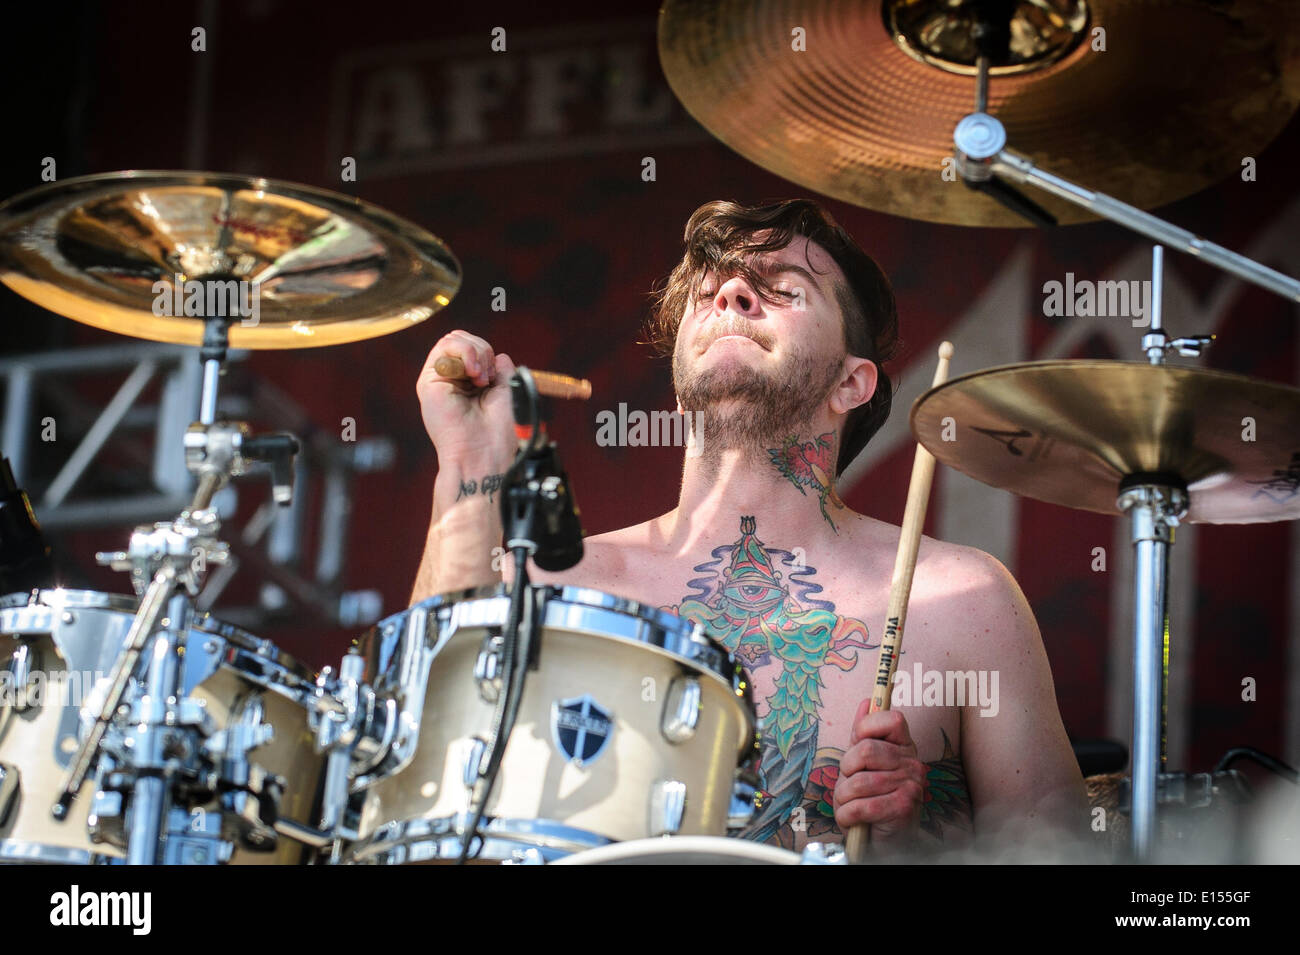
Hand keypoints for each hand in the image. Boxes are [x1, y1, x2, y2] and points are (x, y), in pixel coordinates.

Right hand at [416, 330, 517, 467]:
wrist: (486, 449)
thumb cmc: (500, 427)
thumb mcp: (508, 387)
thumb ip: (500, 366)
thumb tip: (497, 353)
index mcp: (470, 382)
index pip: (474, 346)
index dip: (488, 353)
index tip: (496, 377)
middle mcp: (453, 380)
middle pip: (462, 338)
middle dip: (482, 350)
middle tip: (488, 378)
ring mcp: (440, 380)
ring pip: (453, 339)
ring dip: (475, 352)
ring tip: (481, 379)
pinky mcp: (428, 382)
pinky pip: (443, 347)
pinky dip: (465, 352)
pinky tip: (473, 375)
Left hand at [833, 704, 926, 843]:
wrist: (886, 838)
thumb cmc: (872, 798)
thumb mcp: (864, 763)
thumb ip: (863, 734)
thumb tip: (867, 702)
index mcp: (904, 746)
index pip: (891, 718)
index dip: (866, 728)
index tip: (856, 744)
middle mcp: (912, 763)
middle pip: (866, 750)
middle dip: (846, 769)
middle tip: (850, 783)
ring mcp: (911, 785)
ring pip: (859, 781)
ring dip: (844, 797)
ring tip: (850, 803)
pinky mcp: (903, 808)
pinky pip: (860, 806)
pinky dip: (846, 814)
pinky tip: (851, 818)